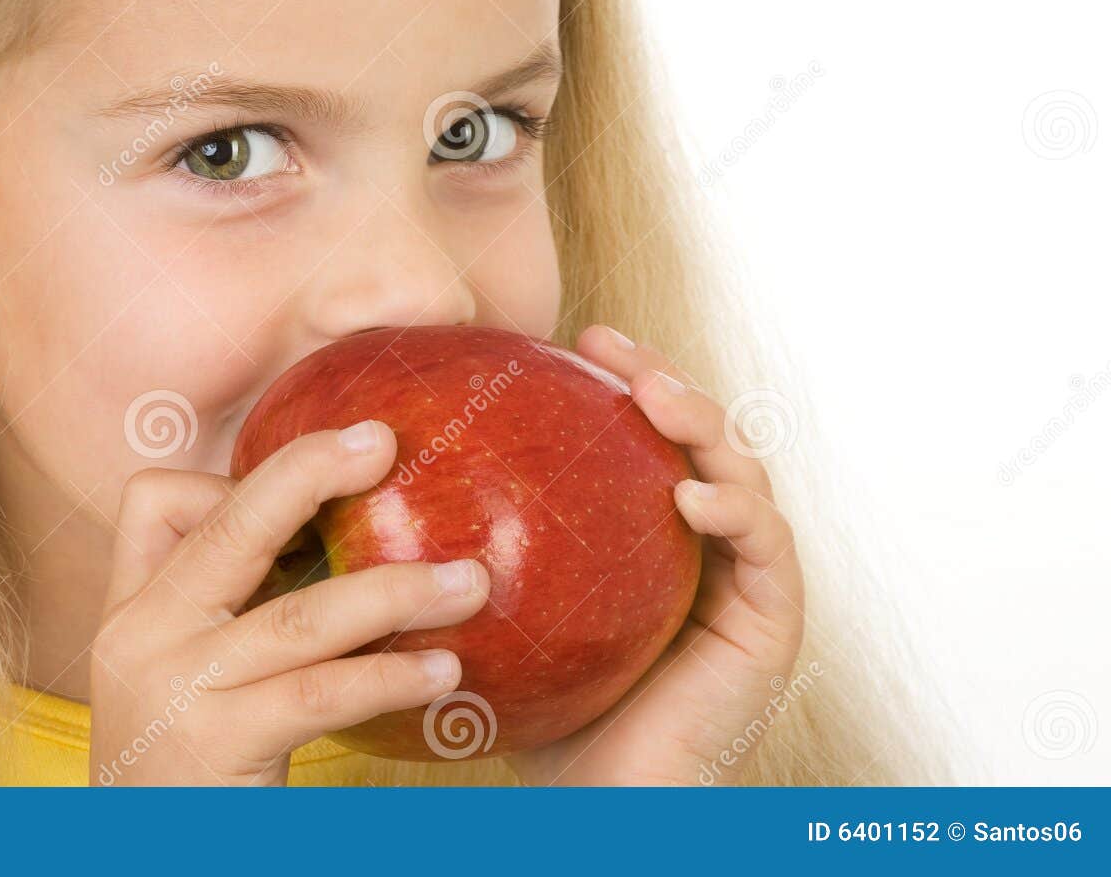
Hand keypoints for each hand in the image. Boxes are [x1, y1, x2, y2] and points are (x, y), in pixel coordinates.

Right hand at [89, 420, 490, 784]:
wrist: (146, 865)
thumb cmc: (188, 778)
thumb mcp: (188, 680)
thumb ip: (237, 615)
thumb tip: (349, 548)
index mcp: (133, 610)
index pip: (154, 500)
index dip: (233, 478)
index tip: (314, 484)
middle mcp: (137, 636)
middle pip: (229, 526)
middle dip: (307, 472)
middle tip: (383, 442)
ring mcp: (169, 689)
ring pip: (295, 617)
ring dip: (394, 590)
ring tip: (469, 582)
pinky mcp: (212, 745)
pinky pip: (318, 694)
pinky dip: (387, 676)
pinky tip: (443, 670)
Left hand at [509, 326, 805, 785]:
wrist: (604, 802)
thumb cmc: (543, 712)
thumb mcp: (501, 609)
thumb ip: (469, 547)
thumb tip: (366, 483)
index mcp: (648, 536)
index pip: (645, 438)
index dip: (624, 379)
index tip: (576, 338)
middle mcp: (701, 546)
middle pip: (697, 437)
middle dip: (663, 377)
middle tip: (612, 344)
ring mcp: (742, 579)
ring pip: (741, 472)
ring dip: (704, 422)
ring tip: (656, 396)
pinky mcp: (772, 620)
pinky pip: (767, 547)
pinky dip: (737, 509)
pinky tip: (689, 494)